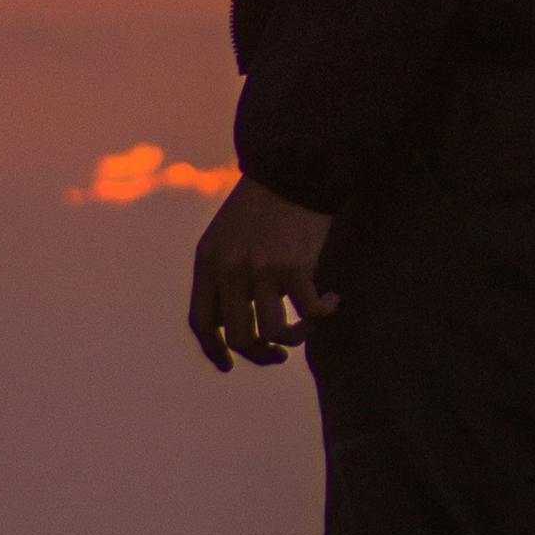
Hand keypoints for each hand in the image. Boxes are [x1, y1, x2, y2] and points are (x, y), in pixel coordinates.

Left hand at [189, 177, 339, 370]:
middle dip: (258, 355)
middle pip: (237, 337)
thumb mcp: (227, 235)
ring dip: (293, 340)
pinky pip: (309, 313)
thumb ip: (224, 273)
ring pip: (272, 334)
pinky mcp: (294, 268)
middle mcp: (229, 270)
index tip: (228, 365)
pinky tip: (332, 301)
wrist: (292, 168)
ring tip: (306, 330)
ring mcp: (261, 270)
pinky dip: (322, 314)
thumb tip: (235, 320)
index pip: (201, 321)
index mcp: (208, 261)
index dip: (213, 350)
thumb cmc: (264, 202)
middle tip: (276, 355)